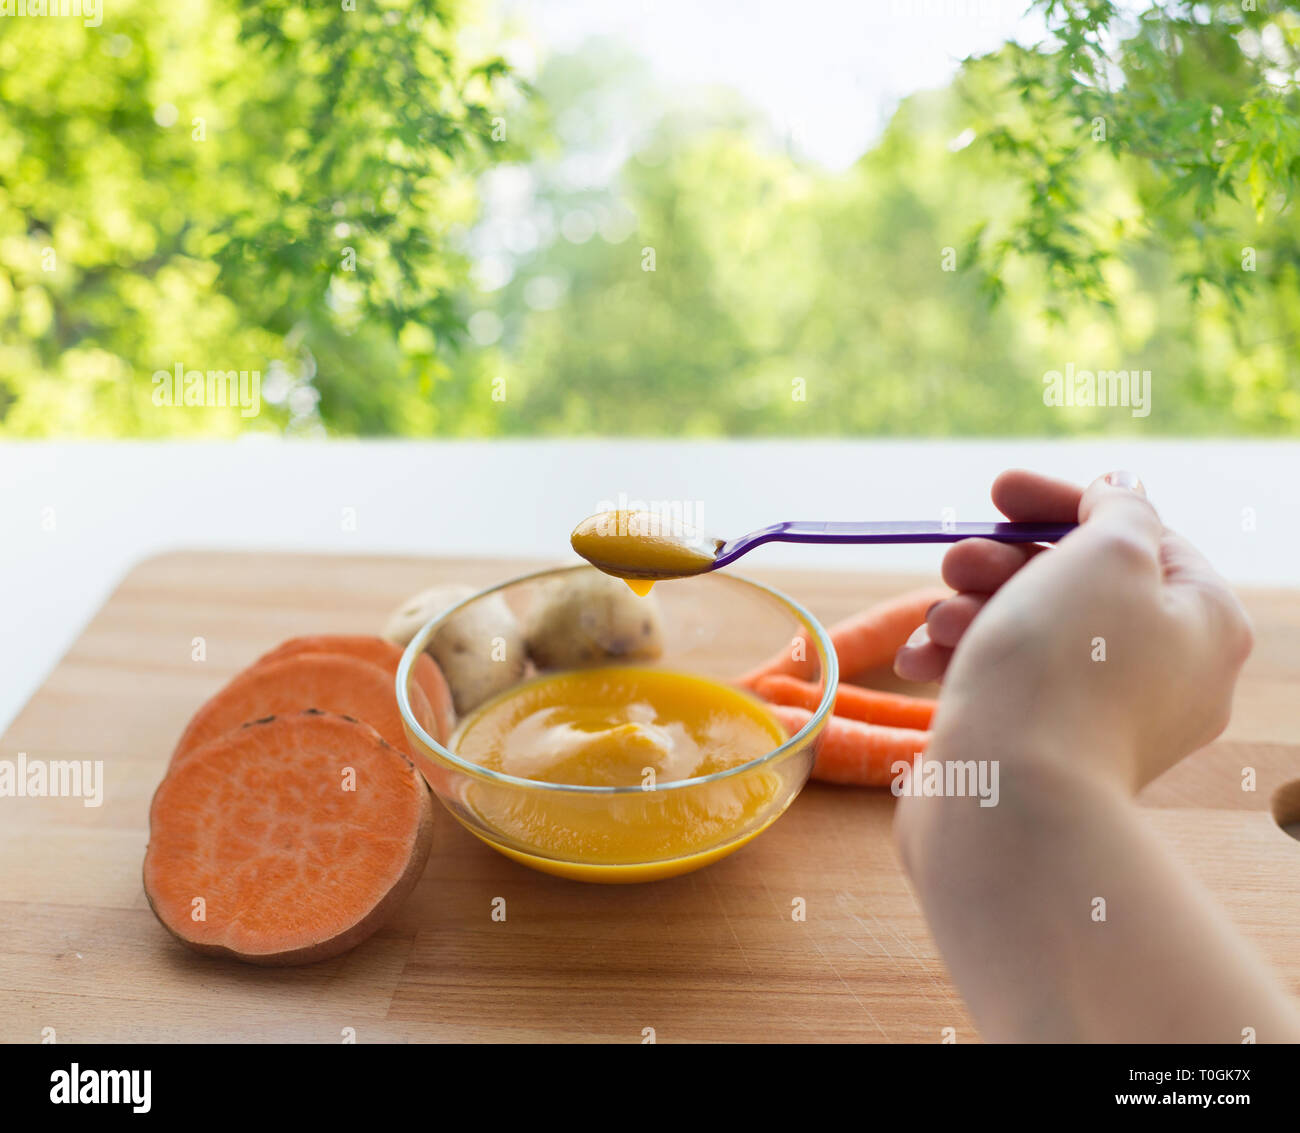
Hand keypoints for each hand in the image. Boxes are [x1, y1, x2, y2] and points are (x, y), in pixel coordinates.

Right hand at [894, 469, 1252, 790]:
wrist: (1010, 800)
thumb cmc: (1068, 666)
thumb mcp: (1109, 553)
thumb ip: (1120, 509)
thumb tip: (1121, 492)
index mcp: (1203, 622)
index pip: (1140, 536)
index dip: (1063, 503)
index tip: (998, 492)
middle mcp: (1165, 672)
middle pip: (1077, 583)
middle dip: (1002, 564)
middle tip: (955, 562)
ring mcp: (1103, 716)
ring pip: (1030, 632)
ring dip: (971, 611)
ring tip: (935, 623)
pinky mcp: (1044, 749)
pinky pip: (1006, 683)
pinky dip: (962, 661)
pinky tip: (919, 662)